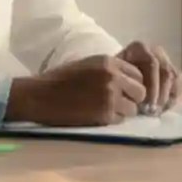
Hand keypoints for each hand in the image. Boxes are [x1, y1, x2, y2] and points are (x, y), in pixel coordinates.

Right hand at [6, 55, 147, 125]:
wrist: (40, 95)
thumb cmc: (61, 79)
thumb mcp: (89, 65)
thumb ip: (110, 70)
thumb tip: (130, 81)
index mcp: (109, 61)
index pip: (138, 74)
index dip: (131, 84)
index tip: (123, 91)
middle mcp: (113, 77)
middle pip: (141, 91)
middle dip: (132, 99)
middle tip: (119, 103)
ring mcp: (110, 96)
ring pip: (133, 109)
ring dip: (123, 112)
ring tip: (106, 110)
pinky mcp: (104, 114)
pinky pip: (121, 120)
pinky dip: (112, 120)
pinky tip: (97, 115)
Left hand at [117, 41, 181, 114]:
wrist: (116, 79)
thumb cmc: (113, 80)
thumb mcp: (114, 78)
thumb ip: (123, 83)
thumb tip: (135, 99)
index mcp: (139, 48)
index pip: (152, 63)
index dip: (151, 85)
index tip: (144, 103)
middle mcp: (155, 51)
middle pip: (165, 71)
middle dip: (159, 94)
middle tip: (152, 111)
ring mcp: (166, 61)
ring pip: (174, 78)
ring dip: (166, 97)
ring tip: (156, 111)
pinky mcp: (173, 73)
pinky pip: (178, 84)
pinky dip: (172, 97)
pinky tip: (162, 107)